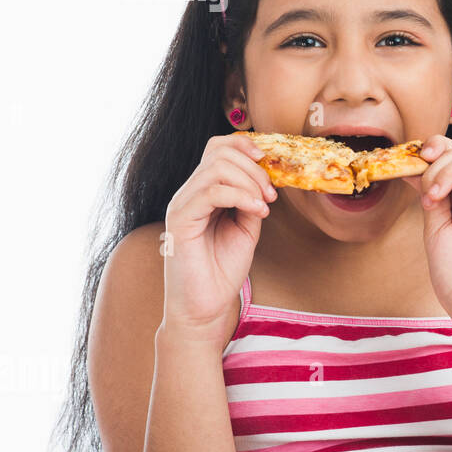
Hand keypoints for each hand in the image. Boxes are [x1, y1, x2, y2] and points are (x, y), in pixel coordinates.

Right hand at [162, 133, 276, 350]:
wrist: (205, 306)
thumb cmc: (223, 270)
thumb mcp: (248, 227)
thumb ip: (253, 200)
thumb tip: (267, 180)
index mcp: (203, 192)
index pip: (218, 148)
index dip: (245, 145)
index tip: (271, 162)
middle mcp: (189, 193)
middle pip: (219, 152)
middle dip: (254, 168)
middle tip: (272, 194)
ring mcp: (182, 204)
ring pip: (216, 167)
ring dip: (250, 181)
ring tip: (265, 205)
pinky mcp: (180, 220)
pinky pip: (210, 192)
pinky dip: (240, 196)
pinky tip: (258, 211)